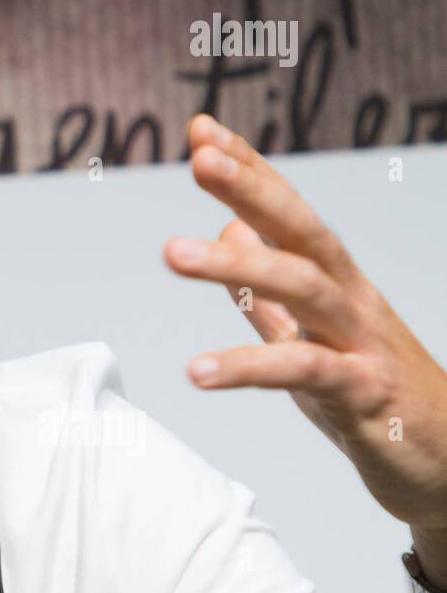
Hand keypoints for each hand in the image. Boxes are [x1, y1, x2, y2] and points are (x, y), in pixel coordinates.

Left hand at [163, 114, 446, 580]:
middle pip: (301, 230)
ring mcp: (361, 342)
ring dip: (235, 265)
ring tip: (171, 253)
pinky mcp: (364, 393)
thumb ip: (264, 291)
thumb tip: (226, 231)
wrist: (445, 462)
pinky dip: (249, 367)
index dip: (249, 168)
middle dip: (251, 189)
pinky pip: (304, 372)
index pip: (287, 210)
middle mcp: (350, 299)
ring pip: (302, 288)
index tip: (201, 129)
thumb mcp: (307, 335)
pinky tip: (198, 371)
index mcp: (334, 280)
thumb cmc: (371, 390)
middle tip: (199, 159)